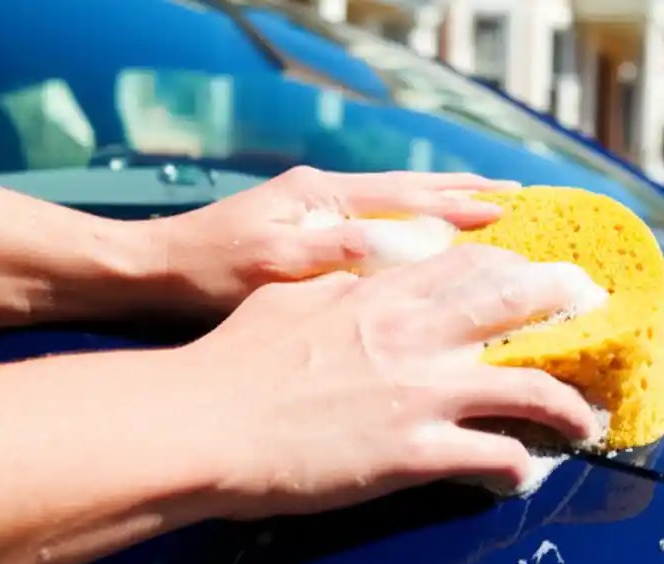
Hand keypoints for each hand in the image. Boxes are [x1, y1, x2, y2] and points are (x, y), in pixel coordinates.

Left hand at [147, 167, 519, 312]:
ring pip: (392, 198)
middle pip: (406, 188)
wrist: (152, 273)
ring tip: (479, 199)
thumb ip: (343, 249)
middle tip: (511, 193)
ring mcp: (312, 208)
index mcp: (323, 199)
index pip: (406, 198)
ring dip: (438, 198)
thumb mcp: (278, 265)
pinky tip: (420, 229)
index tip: (504, 211)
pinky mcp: (302, 227)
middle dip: (459, 191)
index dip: (457, 207)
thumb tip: (407, 242)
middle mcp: (323, 194)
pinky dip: (408, 216)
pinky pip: (372, 215)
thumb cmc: (210, 274)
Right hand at [172, 244, 600, 517]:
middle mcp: (416, 334)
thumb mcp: (287, 299)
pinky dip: (517, 466)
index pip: (472, 267)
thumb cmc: (231, 362)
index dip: (518, 270)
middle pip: (515, 309)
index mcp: (383, 293)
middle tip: (594, 321)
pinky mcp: (415, 451)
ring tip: (587, 421)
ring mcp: (421, 392)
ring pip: (528, 388)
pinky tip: (520, 474)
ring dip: (568, 405)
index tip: (544, 277)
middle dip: (564, 311)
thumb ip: (338, 290)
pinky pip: (493, 456)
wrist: (203, 423)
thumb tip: (359, 287)